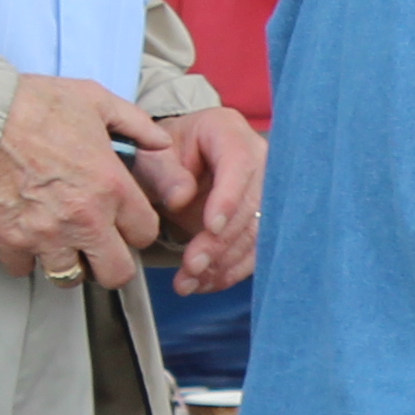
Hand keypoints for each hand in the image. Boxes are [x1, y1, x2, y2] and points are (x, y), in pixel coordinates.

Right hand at [0, 75, 171, 286]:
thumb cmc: (35, 106)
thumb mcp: (97, 101)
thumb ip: (136, 124)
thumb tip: (160, 141)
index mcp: (111, 187)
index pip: (146, 235)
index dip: (138, 231)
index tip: (127, 225)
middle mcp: (83, 218)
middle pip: (115, 273)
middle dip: (111, 264)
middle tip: (101, 249)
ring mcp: (46, 233)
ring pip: (68, 278)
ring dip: (68, 264)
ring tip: (63, 244)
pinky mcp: (10, 238)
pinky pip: (22, 268)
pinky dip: (24, 258)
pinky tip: (27, 237)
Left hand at [130, 105, 271, 296]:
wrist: (173, 162)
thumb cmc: (161, 153)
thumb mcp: (151, 155)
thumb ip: (163, 173)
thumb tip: (181, 198)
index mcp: (228, 131)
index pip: (239, 164)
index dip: (228, 198)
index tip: (210, 227)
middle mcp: (256, 158)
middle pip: (251, 204)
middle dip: (221, 242)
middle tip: (191, 266)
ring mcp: (264, 189)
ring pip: (256, 232)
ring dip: (224, 263)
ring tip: (190, 282)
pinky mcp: (261, 218)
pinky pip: (254, 248)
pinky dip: (230, 270)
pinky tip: (205, 283)